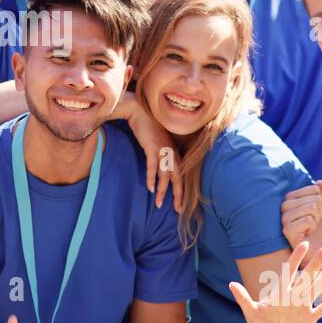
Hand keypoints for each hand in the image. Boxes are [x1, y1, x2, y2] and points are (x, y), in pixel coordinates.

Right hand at [118, 92, 181, 208]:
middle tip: (176, 210)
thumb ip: (162, 155)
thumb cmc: (148, 128)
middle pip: (177, 179)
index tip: (180, 205)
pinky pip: (152, 166)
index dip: (182, 192)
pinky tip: (149, 188)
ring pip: (165, 175)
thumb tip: (160, 170)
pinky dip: (151, 178)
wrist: (139, 112)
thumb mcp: (158, 143)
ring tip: (158, 204)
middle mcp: (171, 153)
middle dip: (178, 196)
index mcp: (174, 153)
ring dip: (162, 191)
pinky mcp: (152, 147)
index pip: (181, 177)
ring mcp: (162, 150)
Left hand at [230, 242, 321, 322]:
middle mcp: (293, 295)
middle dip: (316, 263)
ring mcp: (303, 305)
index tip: (304, 244)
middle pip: (307, 276)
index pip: (289, 270)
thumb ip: (243, 299)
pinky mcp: (309, 318)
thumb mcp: (250, 312)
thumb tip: (231, 284)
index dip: (296, 258)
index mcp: (280, 291)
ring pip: (317, 287)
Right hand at [281, 181, 321, 247]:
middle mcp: (284, 205)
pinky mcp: (287, 229)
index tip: (314, 213)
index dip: (321, 202)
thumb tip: (321, 182)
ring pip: (312, 208)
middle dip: (319, 212)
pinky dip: (312, 227)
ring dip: (316, 219)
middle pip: (314, 200)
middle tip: (313, 222)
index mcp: (290, 197)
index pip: (314, 189)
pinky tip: (306, 233)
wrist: (316, 248)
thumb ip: (321, 194)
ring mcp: (284, 217)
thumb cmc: (317, 228)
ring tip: (310, 227)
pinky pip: (308, 220)